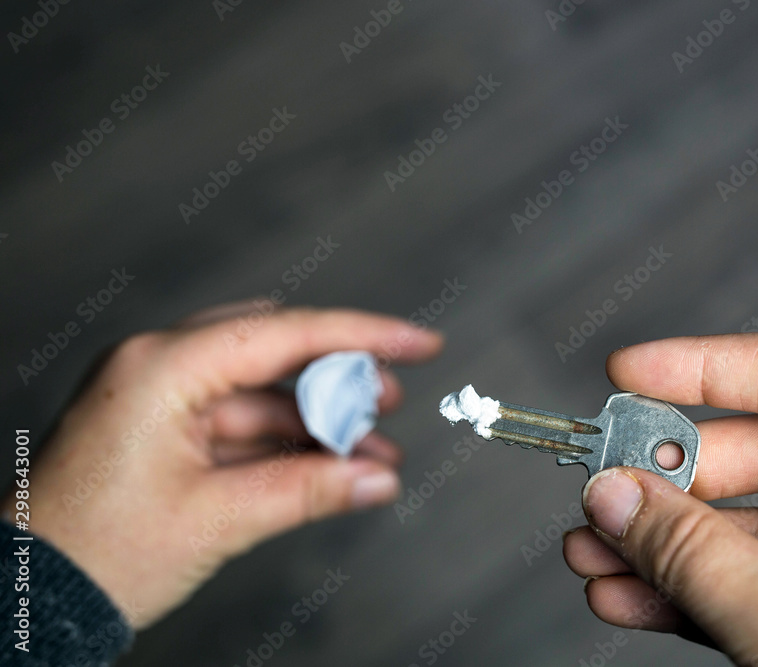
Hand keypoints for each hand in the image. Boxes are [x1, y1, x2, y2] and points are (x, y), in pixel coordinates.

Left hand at [2, 304, 442, 628]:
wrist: (26, 603)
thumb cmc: (92, 554)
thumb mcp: (217, 519)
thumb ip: (309, 490)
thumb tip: (379, 478)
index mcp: (162, 367)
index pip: (286, 332)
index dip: (364, 336)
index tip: (419, 342)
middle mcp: (158, 367)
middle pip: (275, 354)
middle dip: (339, 381)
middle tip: (391, 403)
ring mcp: (159, 399)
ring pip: (261, 394)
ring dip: (317, 422)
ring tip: (373, 454)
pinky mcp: (161, 432)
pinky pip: (239, 425)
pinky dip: (285, 446)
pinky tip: (329, 468)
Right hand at [564, 334, 757, 664]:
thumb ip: (695, 555)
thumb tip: (612, 495)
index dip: (709, 369)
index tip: (628, 375)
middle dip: (669, 481)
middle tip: (596, 490)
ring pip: (747, 534)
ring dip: (662, 545)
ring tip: (590, 554)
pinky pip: (751, 591)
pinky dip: (686, 595)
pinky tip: (627, 599)